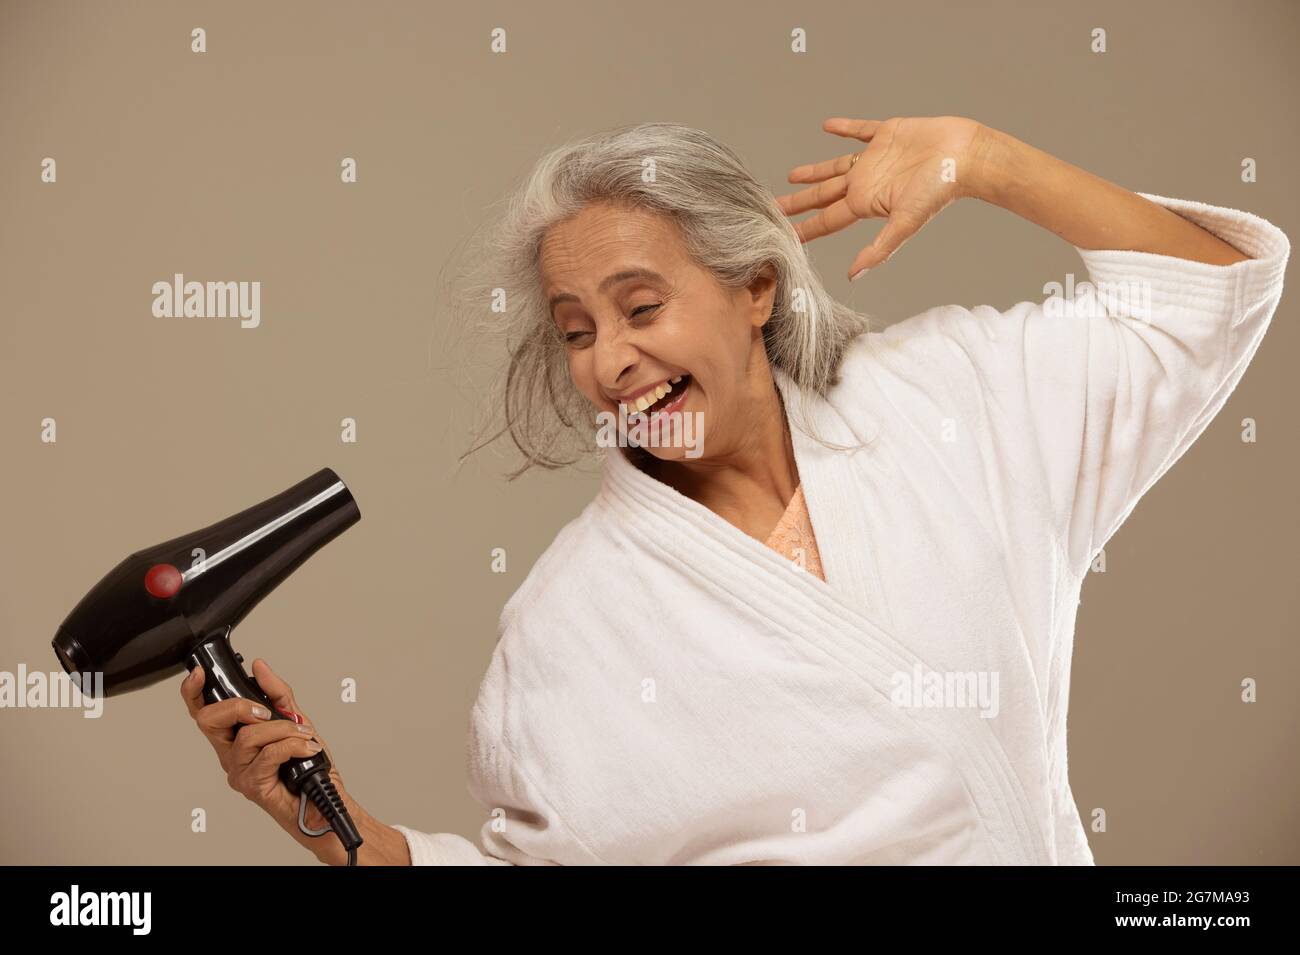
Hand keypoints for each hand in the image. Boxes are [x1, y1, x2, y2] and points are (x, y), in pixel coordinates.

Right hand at [180, 659, 340, 844]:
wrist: (321, 800)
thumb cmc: (306, 766)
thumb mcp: (296, 719)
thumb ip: (277, 693)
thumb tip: (260, 666)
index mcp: (234, 737)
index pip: (203, 712)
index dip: (193, 692)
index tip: (198, 672)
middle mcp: (230, 754)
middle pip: (209, 720)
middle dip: (239, 706)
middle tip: (268, 713)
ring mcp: (238, 771)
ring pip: (248, 735)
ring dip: (283, 729)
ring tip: (303, 736)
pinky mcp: (252, 785)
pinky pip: (269, 753)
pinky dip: (293, 744)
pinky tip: (307, 748)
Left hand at [776, 116, 987, 277]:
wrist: (964, 156)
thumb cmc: (939, 191)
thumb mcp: (904, 223)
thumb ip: (879, 249)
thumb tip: (854, 276)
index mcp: (865, 203)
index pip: (825, 220)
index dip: (802, 227)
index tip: (778, 233)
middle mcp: (865, 182)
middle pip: (822, 195)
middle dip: (798, 202)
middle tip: (772, 206)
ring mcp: (874, 159)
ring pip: (835, 165)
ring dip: (814, 171)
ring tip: (792, 175)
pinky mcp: (887, 133)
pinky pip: (860, 131)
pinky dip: (845, 128)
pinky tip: (828, 126)